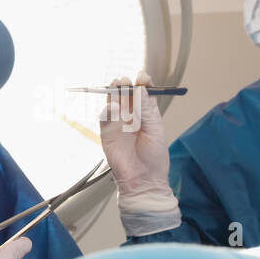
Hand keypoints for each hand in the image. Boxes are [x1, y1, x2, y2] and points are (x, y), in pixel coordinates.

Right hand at [98, 71, 173, 202]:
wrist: (143, 180)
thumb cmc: (154, 158)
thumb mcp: (155, 131)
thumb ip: (146, 111)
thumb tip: (141, 90)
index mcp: (148, 114)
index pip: (144, 92)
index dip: (142, 83)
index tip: (142, 77)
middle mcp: (132, 116)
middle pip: (127, 94)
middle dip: (126, 84)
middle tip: (126, 81)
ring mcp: (118, 124)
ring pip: (114, 101)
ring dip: (115, 92)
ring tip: (118, 85)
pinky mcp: (107, 133)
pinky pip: (104, 117)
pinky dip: (107, 109)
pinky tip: (112, 106)